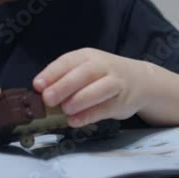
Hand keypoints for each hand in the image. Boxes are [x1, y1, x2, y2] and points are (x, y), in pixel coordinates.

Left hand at [32, 48, 147, 127]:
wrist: (140, 81)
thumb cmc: (104, 75)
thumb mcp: (85, 69)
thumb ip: (65, 78)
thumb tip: (41, 93)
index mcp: (88, 56)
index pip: (68, 61)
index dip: (52, 73)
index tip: (37, 85)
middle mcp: (103, 66)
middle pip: (84, 73)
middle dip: (64, 86)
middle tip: (48, 98)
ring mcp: (115, 83)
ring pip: (99, 89)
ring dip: (79, 100)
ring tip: (64, 110)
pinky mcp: (122, 102)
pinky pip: (105, 108)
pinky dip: (89, 115)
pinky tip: (74, 121)